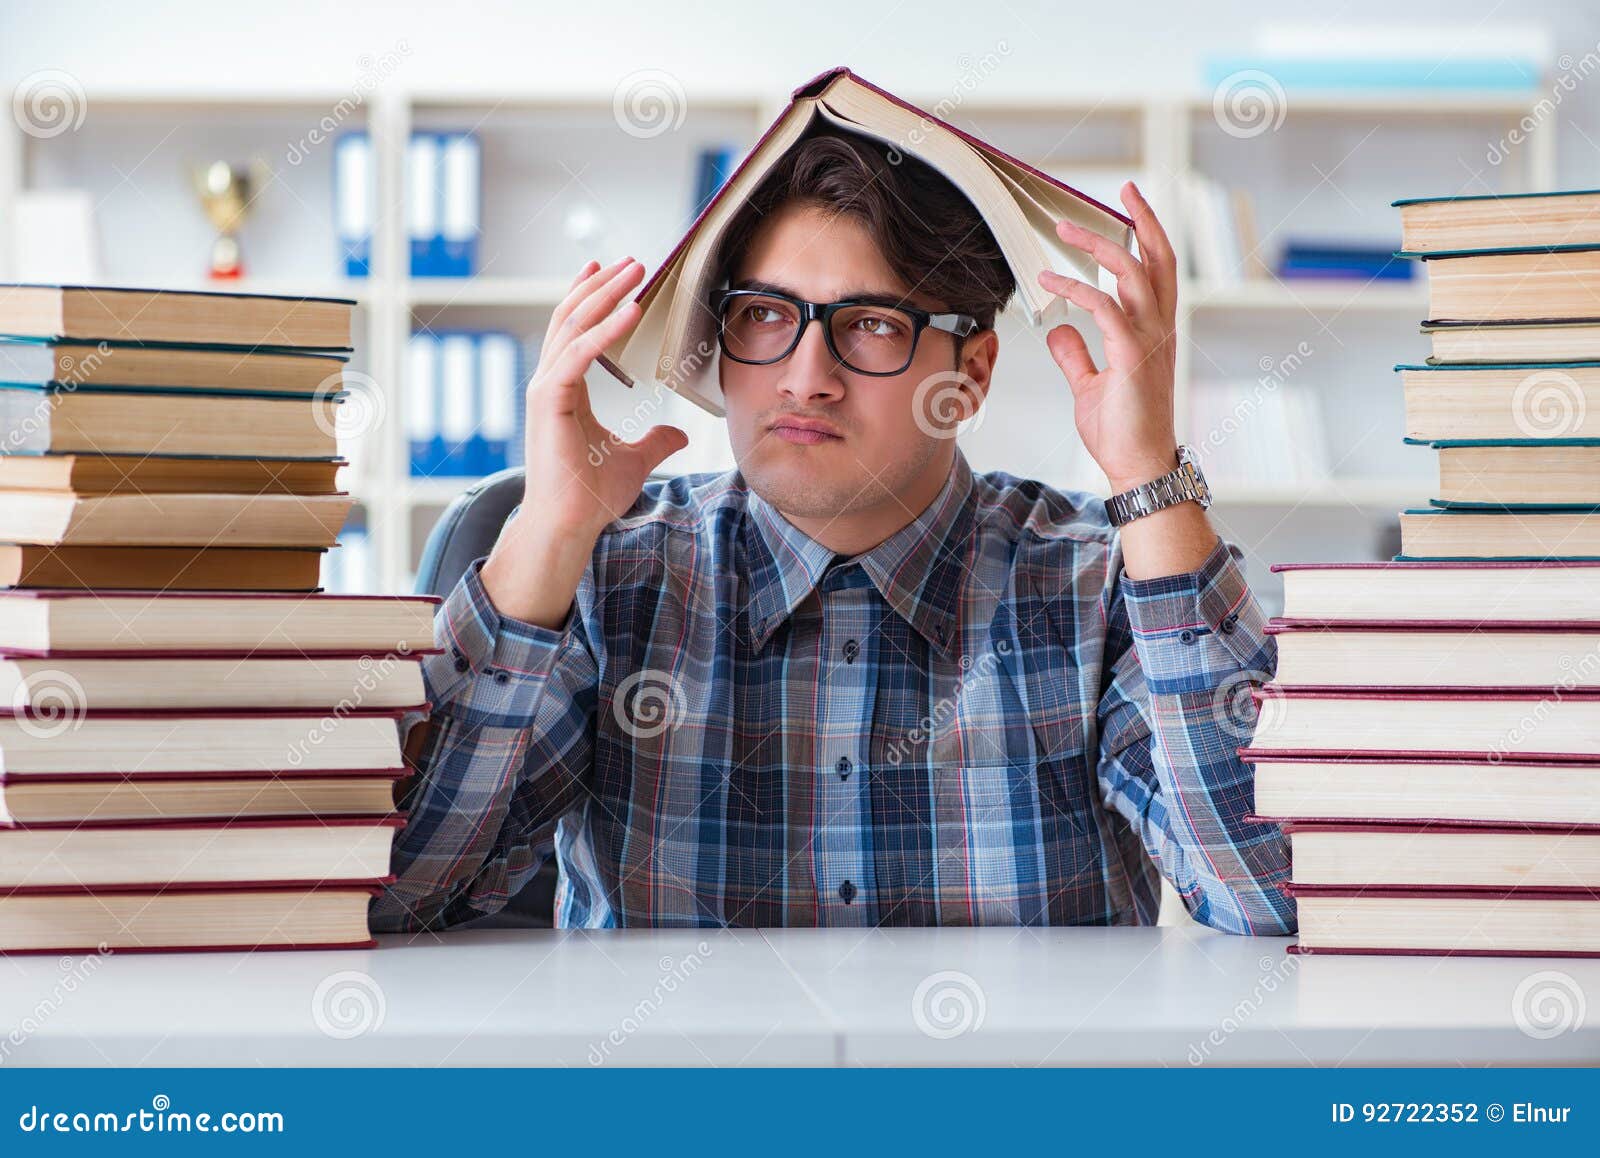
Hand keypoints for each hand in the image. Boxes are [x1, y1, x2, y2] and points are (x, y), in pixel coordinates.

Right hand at [480, 257, 687, 626]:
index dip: (590, 298)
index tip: (608, 271)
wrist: (568, 525)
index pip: (574, 331)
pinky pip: (578, 353)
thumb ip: (655, 441)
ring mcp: (546, 389)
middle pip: (573, 318)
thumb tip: (679, 433)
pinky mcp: (549, 400)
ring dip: (605, 294)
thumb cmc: (589, 496)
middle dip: (601, 285)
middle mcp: (550, 382)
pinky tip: (630, 309)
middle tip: (631, 261)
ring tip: (633, 272)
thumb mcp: (634, 459)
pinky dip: (605, 329)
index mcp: (564, 390)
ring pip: (573, 326)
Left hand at [1037, 181, 1179, 492]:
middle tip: (1124, 188)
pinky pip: (1105, 308)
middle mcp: (1158, 329)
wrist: (1137, 466)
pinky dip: (1077, 289)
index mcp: (1153, 332)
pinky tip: (1052, 282)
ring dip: (1099, 245)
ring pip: (1132, 274)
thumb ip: (1077, 357)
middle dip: (1143, 220)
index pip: (1158, 271)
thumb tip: (1059, 334)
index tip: (1131, 207)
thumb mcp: (1090, 387)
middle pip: (1158, 259)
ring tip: (1066, 229)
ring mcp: (1149, 340)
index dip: (1148, 236)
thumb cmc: (1121, 431)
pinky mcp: (1131, 356)